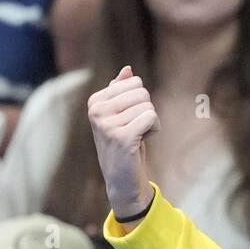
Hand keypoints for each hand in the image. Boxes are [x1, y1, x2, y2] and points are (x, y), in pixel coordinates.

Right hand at [87, 66, 159, 219]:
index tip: (129, 118)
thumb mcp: (120, 115)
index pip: (134, 82)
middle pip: (142, 92)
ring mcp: (107, 125)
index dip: (139, 101)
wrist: (122, 178)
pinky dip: (154, 129)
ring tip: (137, 137)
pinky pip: (151, 117)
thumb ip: (120, 91)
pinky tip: (142, 141)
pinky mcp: (122, 137)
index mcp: (95, 101)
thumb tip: (128, 70)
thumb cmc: (124, 143)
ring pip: (148, 106)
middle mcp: (97, 111)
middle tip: (135, 129)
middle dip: (146, 111)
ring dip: (150, 123)